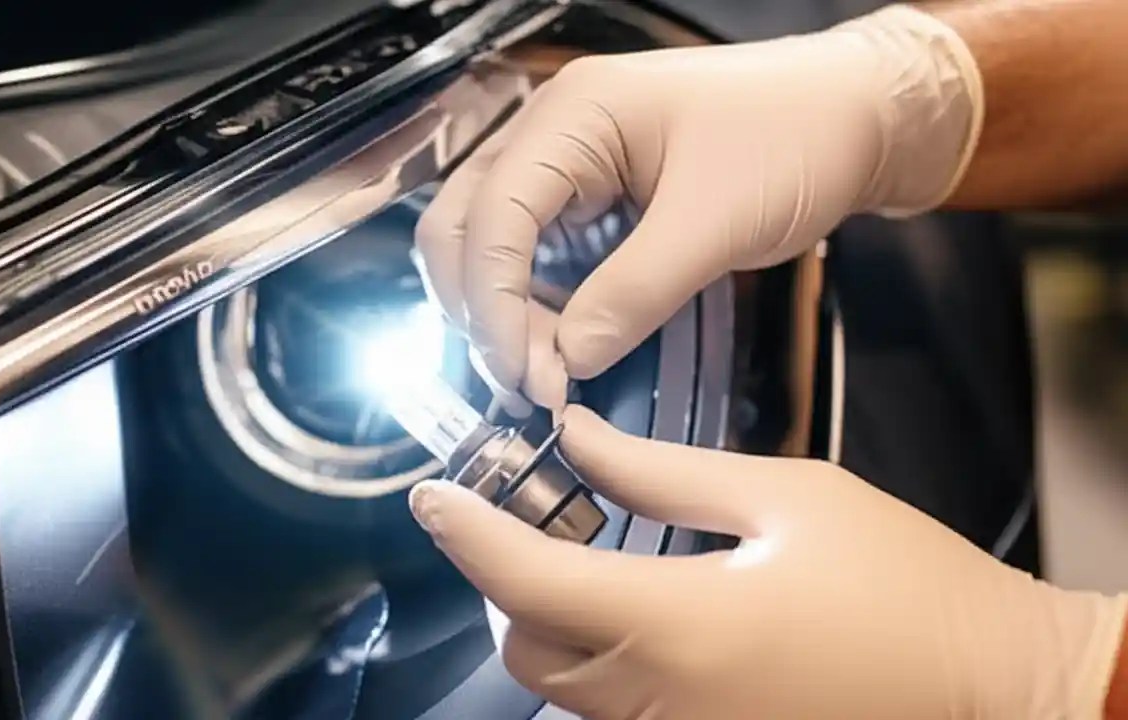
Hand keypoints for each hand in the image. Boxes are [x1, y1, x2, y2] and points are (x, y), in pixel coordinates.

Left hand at [408, 406, 1126, 719]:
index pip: (528, 578)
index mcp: (679, 625)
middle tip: (537, 514)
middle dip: (508, 577)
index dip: (465, 533)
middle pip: (525, 643)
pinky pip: (611, 708)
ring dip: (548, 618)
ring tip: (591, 552)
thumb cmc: (903, 587)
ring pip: (559, 684)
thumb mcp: (786, 496)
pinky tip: (639, 607)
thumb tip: (576, 439)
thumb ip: (662, 469)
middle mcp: (661, 700)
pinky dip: (596, 657)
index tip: (432, 496)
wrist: (990, 685)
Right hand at [417, 5, 981, 410]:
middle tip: (528, 386)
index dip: (493, 306)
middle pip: (464, 229)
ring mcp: (565, 165)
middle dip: (482, 312)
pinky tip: (563, 349)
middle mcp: (551, 134)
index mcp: (572, 116)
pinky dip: (534, 308)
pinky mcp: (586, 200)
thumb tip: (567, 363)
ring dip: (503, 316)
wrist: (855, 115)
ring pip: (488, 247)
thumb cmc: (797, 139)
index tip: (526, 378)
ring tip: (549, 376)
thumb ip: (634, 292)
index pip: (492, 216)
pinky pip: (532, 257)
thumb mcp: (717, 221)